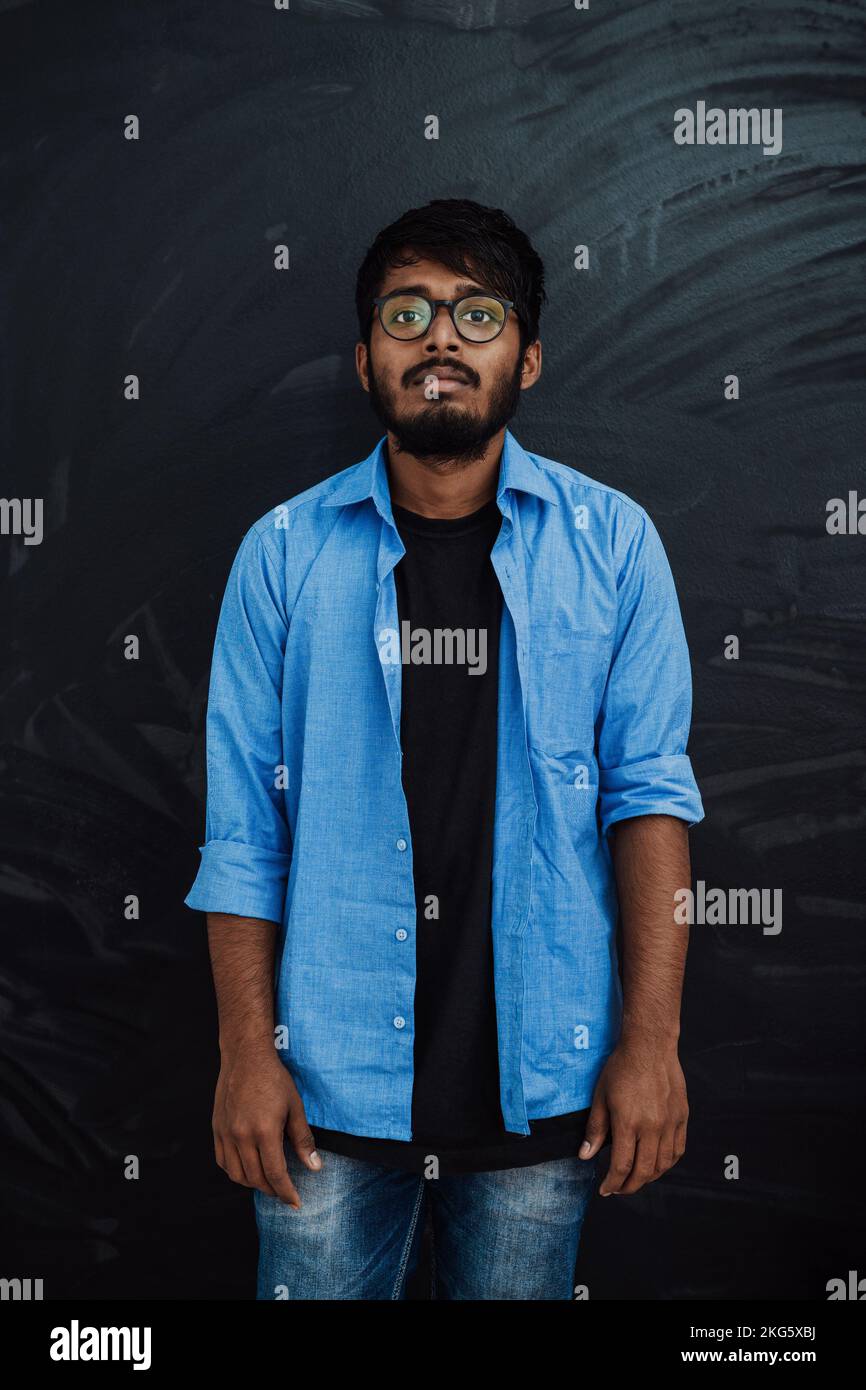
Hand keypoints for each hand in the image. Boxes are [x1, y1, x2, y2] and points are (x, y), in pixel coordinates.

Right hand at [212, 1039, 320, 1208]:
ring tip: (267, 1181)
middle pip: (256, 1178)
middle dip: (272, 1190)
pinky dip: (235, 1171)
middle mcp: (242, 1136)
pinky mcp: (217, 1129)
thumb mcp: (295, 1107)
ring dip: (253, 1183)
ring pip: (237, 1174)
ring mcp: (226, 1133)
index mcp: (265, 1131)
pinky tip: (247, 1168)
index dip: (286, 1193)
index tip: (296, 1202)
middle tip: (284, 1192)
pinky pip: (223, 1162)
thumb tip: (314, 1168)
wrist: (246, 1056)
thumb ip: (303, 1140)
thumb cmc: (274, 1079)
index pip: (276, 1174)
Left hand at [578, 1040, 687, 1194]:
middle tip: (618, 1189)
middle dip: (629, 1186)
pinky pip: (677, 1150)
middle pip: (644, 1171)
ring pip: (663, 1165)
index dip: (613, 1183)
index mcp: (629, 1123)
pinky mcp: (682, 1117)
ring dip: (648, 1178)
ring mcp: (670, 1123)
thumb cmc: (621, 1068)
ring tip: (635, 1179)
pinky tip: (656, 1164)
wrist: (649, 1046)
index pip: (622, 1166)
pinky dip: (667, 1163)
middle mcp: (652, 1127)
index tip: (605, 1190)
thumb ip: (595, 1129)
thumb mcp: (601, 1097)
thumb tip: (585, 1156)